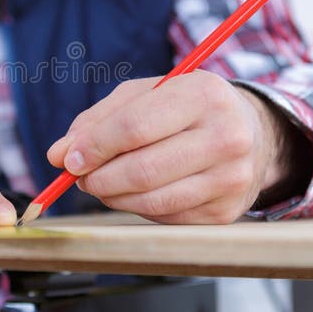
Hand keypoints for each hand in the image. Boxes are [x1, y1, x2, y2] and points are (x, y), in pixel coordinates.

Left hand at [47, 71, 290, 223]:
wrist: (253, 132)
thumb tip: (60, 155)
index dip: (94, 147)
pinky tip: (135, 192)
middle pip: (142, 170)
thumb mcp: (146, 95)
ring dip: (113, 197)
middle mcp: (226, 136)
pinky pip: (165, 217)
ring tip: (102, 184)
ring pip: (151, 200)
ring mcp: (231, 178)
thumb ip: (98, 120)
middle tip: (80, 177)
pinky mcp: (226, 211)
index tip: (68, 159)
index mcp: (203, 95)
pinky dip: (138, 208)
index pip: (135, 128)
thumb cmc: (188, 108)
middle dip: (98, 178)